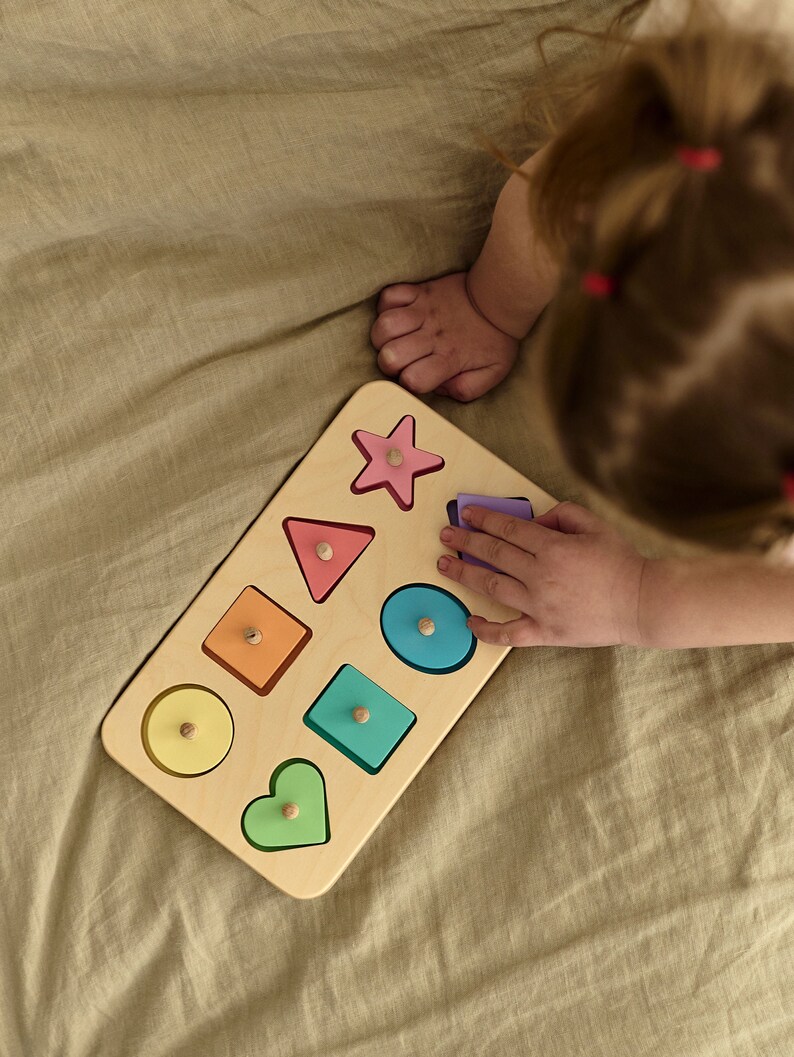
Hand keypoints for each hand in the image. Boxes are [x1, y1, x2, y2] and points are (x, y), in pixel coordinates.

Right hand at [370, 271, 519, 401]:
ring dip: (382, 337)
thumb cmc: (495, 337)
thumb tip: (441, 390)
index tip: (415, 378)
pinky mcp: (420, 291)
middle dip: (389, 364)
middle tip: (401, 361)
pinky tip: (396, 316)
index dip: (407, 384)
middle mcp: (432, 336)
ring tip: (394, 340)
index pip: (412, 380)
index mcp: (448, 358)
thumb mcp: (493, 372)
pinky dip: (385, 307)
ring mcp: (423, 311)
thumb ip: (467, 389)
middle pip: (390, 356)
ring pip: (384, 326)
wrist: (500, 296)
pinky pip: (388, 296)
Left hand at [436, 501, 647, 646]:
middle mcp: (541, 576)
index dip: (484, 519)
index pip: (508, 529)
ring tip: (445, 566)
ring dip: (465, 575)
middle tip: (446, 535)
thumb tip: (537, 519)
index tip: (466, 514)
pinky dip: (487, 630)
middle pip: (493, 554)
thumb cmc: (621, 563)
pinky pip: (508, 633)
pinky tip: (470, 622)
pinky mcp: (545, 631)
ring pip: (493, 587)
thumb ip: (563, 514)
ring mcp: (540, 606)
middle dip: (465, 542)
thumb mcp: (595, 526)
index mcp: (553, 548)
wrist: (642, 603)